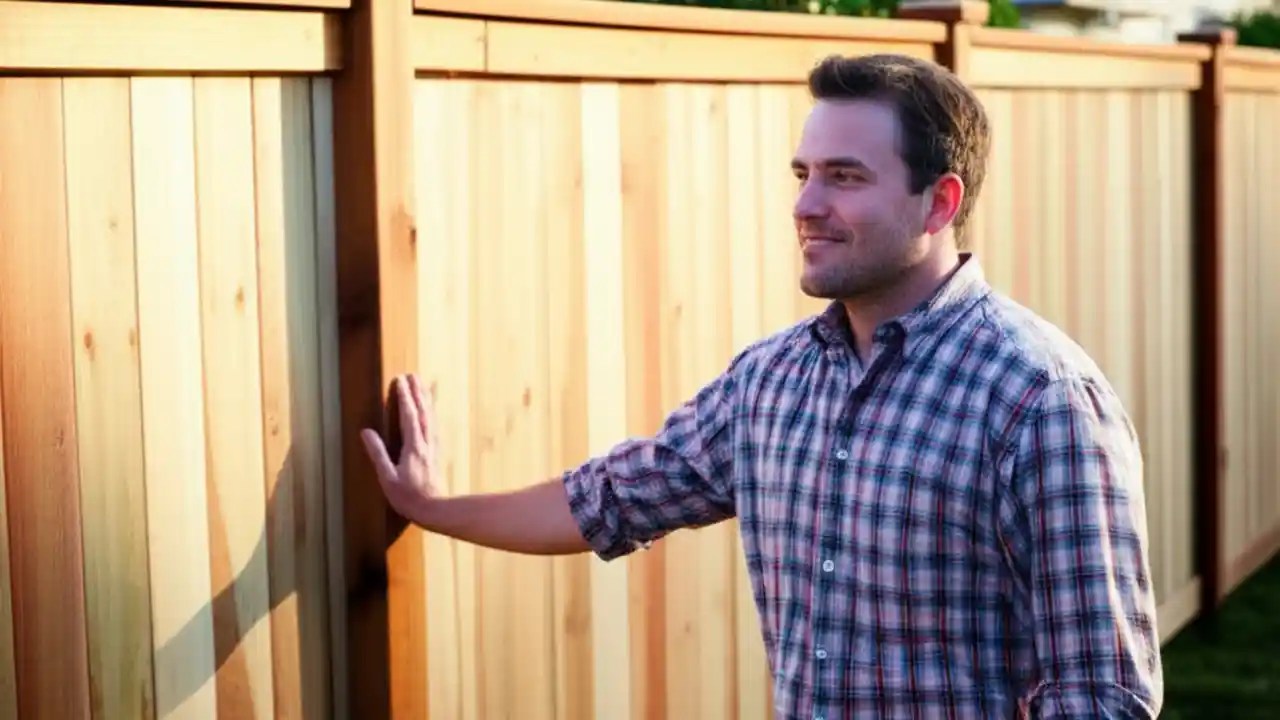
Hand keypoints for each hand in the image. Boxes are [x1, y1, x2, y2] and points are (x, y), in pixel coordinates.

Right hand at [360, 374, 442, 523]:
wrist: (435, 509)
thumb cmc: (408, 497)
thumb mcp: (387, 477)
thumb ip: (377, 453)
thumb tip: (366, 432)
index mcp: (413, 446)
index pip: (408, 415)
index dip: (404, 397)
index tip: (399, 380)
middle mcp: (426, 442)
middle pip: (423, 411)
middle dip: (417, 392)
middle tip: (413, 374)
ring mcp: (433, 446)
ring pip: (431, 417)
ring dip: (426, 399)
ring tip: (423, 385)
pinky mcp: (437, 452)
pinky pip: (434, 426)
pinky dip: (432, 413)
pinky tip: (431, 411)